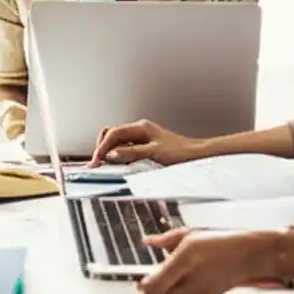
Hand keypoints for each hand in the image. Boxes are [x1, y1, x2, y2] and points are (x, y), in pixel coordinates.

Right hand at [89, 119, 206, 166]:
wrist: (197, 155)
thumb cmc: (181, 152)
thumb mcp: (153, 153)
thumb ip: (130, 153)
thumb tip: (112, 154)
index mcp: (141, 128)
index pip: (113, 134)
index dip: (102, 147)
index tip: (96, 161)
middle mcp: (140, 130)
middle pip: (112, 135)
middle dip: (103, 147)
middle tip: (99, 163)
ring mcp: (143, 138)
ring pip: (119, 142)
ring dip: (112, 152)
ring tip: (110, 166)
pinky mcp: (146, 146)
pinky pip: (127, 148)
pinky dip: (121, 155)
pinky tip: (122, 165)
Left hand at [136, 228, 293, 293]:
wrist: (247, 254)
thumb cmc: (222, 241)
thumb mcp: (189, 234)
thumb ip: (165, 239)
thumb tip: (148, 241)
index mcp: (185, 257)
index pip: (157, 282)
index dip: (144, 286)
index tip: (139, 282)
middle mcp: (191, 276)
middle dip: (151, 293)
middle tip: (147, 285)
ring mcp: (200, 289)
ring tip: (161, 286)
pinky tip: (177, 288)